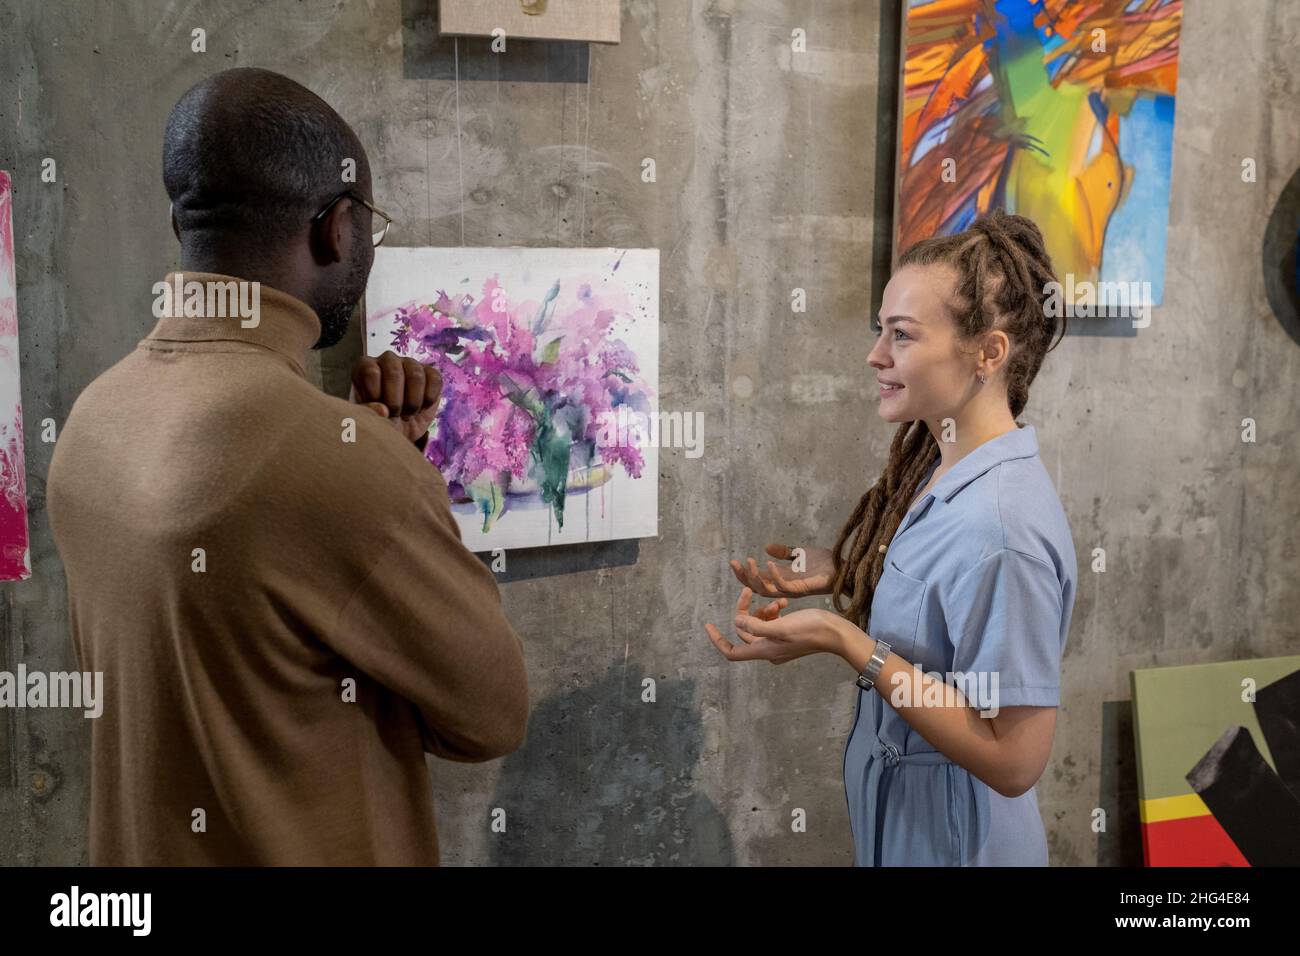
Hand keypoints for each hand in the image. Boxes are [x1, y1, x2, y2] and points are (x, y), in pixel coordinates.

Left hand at [350, 351, 441, 445]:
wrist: (399, 429)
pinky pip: (435, 379)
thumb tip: (382, 409)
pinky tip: (422, 408)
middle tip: (395, 415)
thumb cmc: (378, 420)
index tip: (378, 410)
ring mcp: (410, 364)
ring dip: (413, 402)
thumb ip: (368, 411)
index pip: (371, 372)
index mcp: (365, 367)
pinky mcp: (430, 373)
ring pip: (416, 375)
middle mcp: (388, 361)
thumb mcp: (367, 418)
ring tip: (408, 414)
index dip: (376, 395)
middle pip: (394, 372)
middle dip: (395, 401)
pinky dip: (429, 398)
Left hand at [704, 587, 843, 664]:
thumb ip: (757, 625)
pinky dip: (774, 610)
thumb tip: (736, 621)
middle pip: (745, 631)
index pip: (732, 652)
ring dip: (762, 609)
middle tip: (747, 590)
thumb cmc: (811, 629)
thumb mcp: (781, 626)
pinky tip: (783, 601)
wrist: (836, 633)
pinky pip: (772, 622)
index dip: (718, 640)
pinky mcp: (787, 635)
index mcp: (764, 650)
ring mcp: (778, 643)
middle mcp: (768, 649)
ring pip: (759, 624)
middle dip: (744, 611)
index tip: (708, 625)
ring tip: (776, 600)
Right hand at [729, 543, 834, 598]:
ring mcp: (792, 590)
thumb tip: (766, 547)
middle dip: (744, 577)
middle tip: (735, 564)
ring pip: (767, 590)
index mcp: (782, 579)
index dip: (744, 573)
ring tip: (749, 562)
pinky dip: (775, 575)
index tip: (733, 561)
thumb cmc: (825, 564)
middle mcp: (784, 588)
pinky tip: (769, 563)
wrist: (844, 568)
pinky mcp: (802, 589)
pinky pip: (784, 586)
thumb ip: (784, 552)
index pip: (757, 580)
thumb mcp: (800, 553)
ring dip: (755, 577)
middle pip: (757, 588)